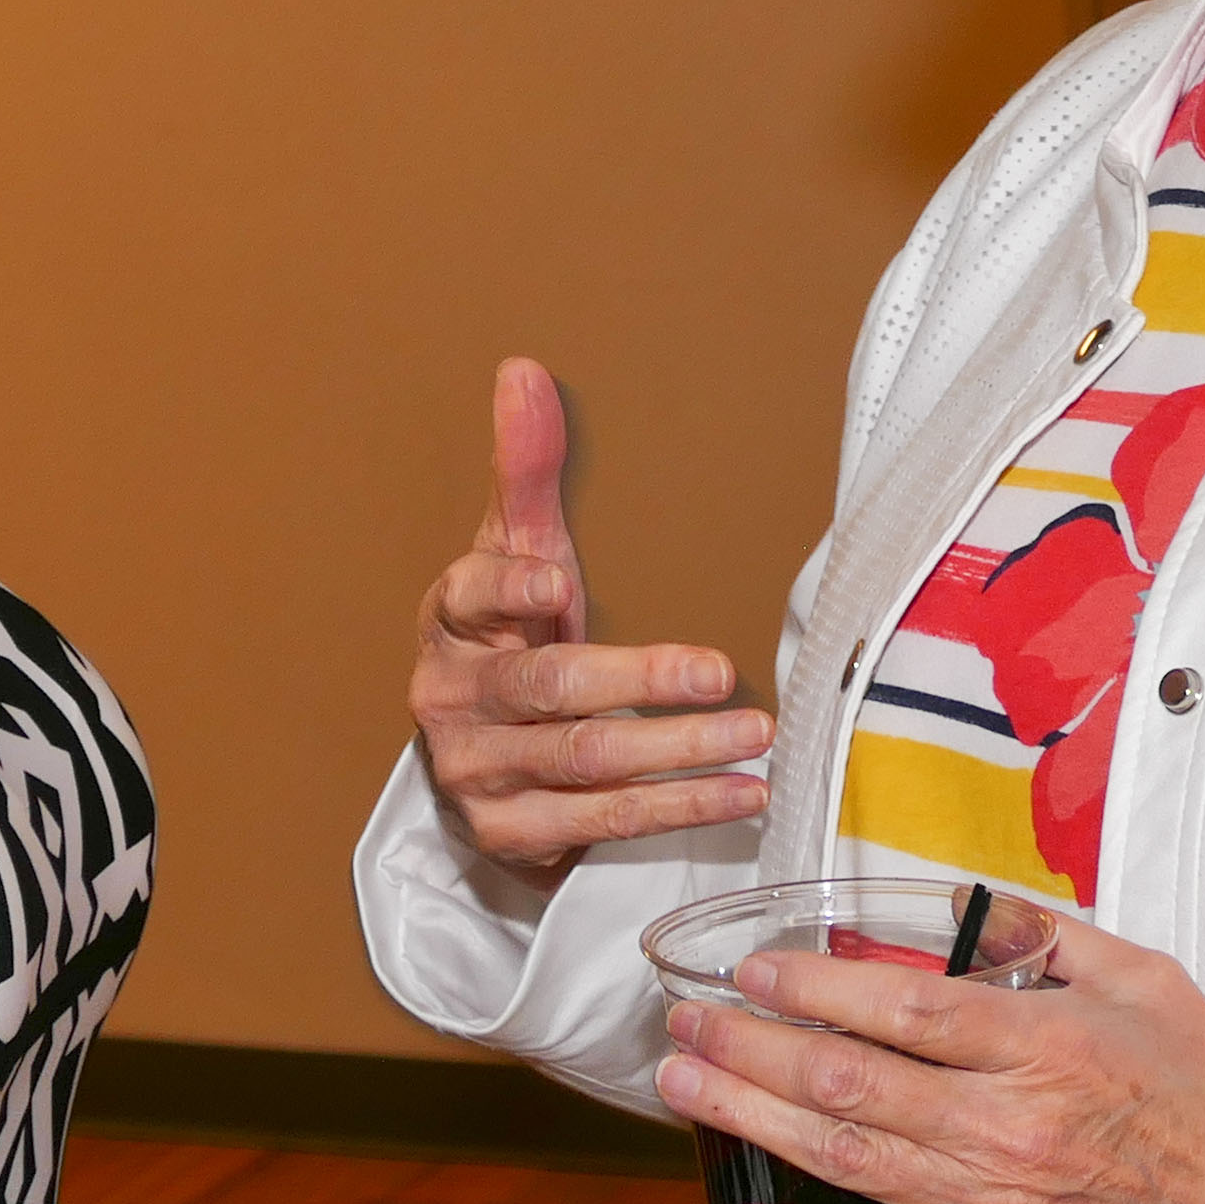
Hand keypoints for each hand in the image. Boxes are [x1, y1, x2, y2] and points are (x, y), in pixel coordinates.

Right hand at [410, 358, 770, 879]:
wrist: (483, 754)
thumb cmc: (514, 633)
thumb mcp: (518, 551)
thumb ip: (527, 470)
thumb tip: (522, 369)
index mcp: (451, 621)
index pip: (466, 597)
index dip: (507, 591)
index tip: (557, 582)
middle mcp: (452, 700)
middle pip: (545, 688)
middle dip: (636, 680)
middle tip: (718, 671)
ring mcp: (477, 774)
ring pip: (583, 763)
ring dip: (676, 753)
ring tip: (754, 733)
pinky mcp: (511, 834)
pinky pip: (601, 824)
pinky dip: (677, 811)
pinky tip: (739, 792)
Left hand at [653, 915, 1204, 1203]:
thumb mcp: (1145, 983)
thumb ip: (1049, 937)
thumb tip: (964, 903)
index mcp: (1042, 1046)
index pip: (899, 1007)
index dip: (810, 986)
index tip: (751, 970)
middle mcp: (1004, 1127)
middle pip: (847, 1080)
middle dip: (749, 1046)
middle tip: (681, 1021)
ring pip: (845, 1160)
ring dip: (752, 1118)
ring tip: (684, 1085)